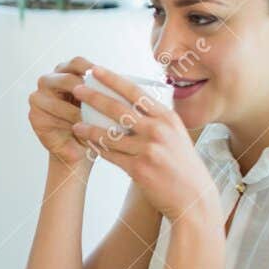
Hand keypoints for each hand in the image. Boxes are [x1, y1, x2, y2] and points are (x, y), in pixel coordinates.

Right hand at [28, 57, 96, 169]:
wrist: (80, 149)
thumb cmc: (94, 123)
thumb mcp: (102, 104)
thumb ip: (107, 90)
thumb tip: (132, 79)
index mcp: (65, 72)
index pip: (77, 63)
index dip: (91, 68)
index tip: (107, 78)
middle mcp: (48, 81)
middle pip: (66, 79)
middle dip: (83, 90)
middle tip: (99, 101)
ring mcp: (38, 98)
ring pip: (57, 100)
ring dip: (75, 111)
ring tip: (91, 119)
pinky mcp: (34, 116)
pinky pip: (50, 118)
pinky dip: (65, 123)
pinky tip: (79, 129)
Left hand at [69, 67, 218, 222]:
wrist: (193, 198)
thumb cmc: (183, 165)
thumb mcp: (177, 135)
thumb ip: (158, 120)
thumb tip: (136, 104)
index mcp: (167, 118)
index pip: (136, 93)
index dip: (113, 80)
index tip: (96, 70)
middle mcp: (158, 130)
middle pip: (119, 109)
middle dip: (94, 97)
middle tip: (76, 88)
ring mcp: (148, 150)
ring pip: (110, 134)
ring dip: (89, 128)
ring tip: (74, 123)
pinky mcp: (139, 169)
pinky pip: (111, 155)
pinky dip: (97, 148)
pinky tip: (87, 142)